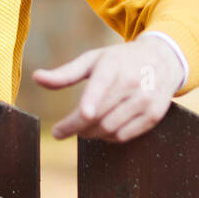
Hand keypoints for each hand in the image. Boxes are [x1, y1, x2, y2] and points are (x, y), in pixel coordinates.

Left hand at [32, 36, 183, 143]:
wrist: (163, 59)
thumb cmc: (120, 60)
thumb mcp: (93, 60)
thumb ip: (64, 73)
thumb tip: (35, 78)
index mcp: (113, 66)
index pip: (101, 86)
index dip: (92, 102)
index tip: (82, 113)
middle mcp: (132, 83)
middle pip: (99, 115)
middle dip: (75, 127)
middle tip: (60, 131)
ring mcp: (145, 100)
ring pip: (110, 129)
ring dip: (90, 134)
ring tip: (81, 128)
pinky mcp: (153, 115)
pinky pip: (125, 136)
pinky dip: (109, 138)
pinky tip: (101, 130)